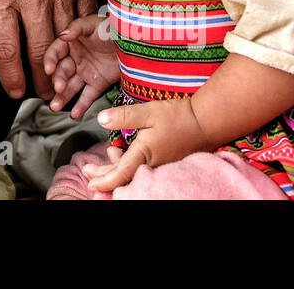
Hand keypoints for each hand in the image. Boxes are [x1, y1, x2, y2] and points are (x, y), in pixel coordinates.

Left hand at [0, 0, 95, 98]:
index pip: (5, 48)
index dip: (10, 77)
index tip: (13, 91)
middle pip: (39, 54)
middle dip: (38, 81)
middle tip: (37, 91)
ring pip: (64, 43)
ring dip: (61, 66)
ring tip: (56, 77)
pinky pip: (83, 20)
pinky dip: (79, 38)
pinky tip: (75, 46)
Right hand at [43, 15, 119, 116]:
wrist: (136, 41)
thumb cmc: (114, 28)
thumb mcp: (95, 24)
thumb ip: (78, 27)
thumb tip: (64, 34)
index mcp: (73, 42)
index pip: (55, 52)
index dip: (50, 60)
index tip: (49, 69)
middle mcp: (77, 58)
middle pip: (62, 72)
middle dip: (58, 81)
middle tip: (59, 88)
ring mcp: (87, 72)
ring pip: (71, 86)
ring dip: (62, 97)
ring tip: (56, 106)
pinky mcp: (99, 83)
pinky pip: (88, 96)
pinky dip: (81, 106)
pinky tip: (75, 113)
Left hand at [84, 98, 213, 192]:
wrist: (205, 122)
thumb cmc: (178, 117)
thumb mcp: (148, 112)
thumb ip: (124, 116)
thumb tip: (101, 119)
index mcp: (144, 154)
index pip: (119, 174)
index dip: (103, 180)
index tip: (90, 181)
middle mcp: (151, 165)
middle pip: (123, 177)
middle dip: (104, 176)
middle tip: (88, 172)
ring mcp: (159, 165)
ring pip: (132, 173)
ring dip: (115, 169)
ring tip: (105, 158)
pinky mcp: (164, 162)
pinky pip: (141, 169)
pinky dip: (128, 164)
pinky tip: (121, 153)